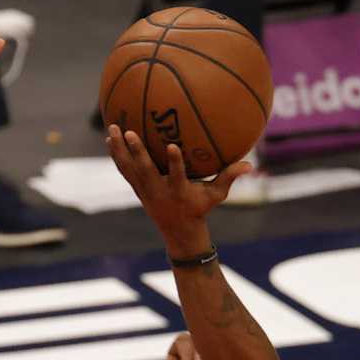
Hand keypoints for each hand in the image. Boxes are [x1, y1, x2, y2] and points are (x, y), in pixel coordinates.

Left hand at [105, 126, 250, 255]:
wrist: (178, 231)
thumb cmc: (200, 208)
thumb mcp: (216, 196)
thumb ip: (229, 178)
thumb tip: (249, 164)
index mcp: (178, 191)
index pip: (177, 176)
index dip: (174, 163)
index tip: (172, 146)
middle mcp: (159, 191)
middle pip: (145, 171)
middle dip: (137, 152)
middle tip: (129, 132)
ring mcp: (145, 190)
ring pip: (129, 169)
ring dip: (120, 150)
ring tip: (112, 129)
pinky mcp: (137, 189)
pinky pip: (124, 170)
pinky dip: (117, 155)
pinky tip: (109, 139)